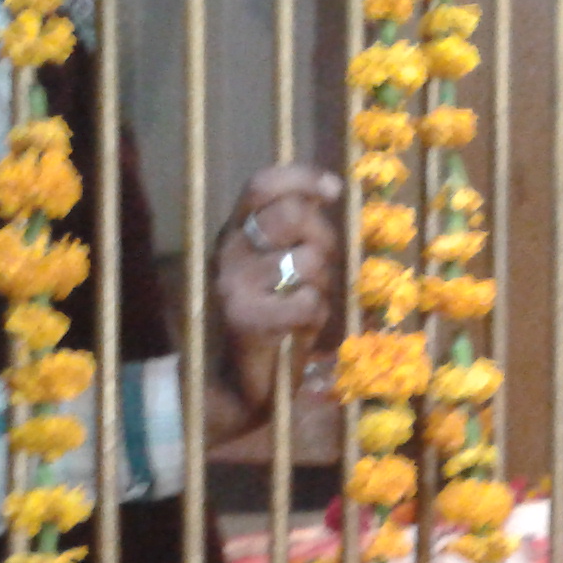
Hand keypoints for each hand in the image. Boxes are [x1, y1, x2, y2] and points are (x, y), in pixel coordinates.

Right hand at [210, 165, 341, 425]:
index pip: (261, 185)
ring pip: (308, 261)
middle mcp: (229, 251)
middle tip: (322, 265)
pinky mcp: (249, 320)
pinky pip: (309, 302)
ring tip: (305, 304)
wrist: (235, 384)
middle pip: (291, 214)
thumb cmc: (268, 319)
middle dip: (324, 238)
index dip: (302, 178)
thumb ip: (295, 230)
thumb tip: (329, 188)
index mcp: (235, 232)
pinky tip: (299, 329)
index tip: (334, 189)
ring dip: (322, 285)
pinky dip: (316, 316)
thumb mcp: (278, 266)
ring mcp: (235, 285)